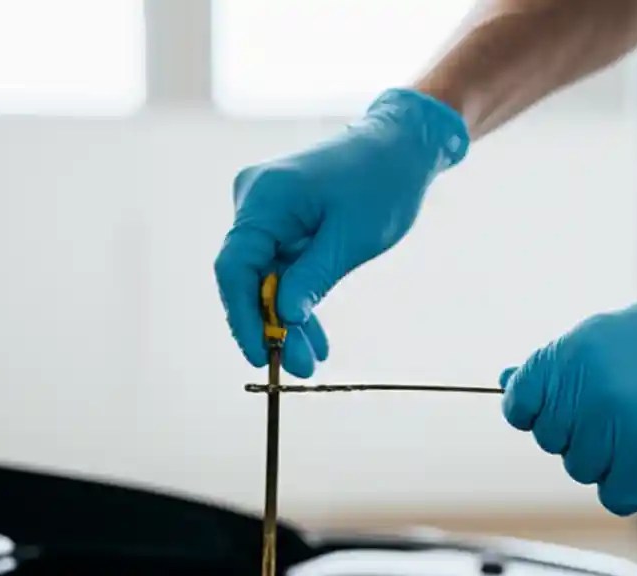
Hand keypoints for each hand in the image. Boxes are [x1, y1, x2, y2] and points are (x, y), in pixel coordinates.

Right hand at [215, 88, 468, 376]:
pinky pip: (282, 266)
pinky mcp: (284, 221)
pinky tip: (313, 337)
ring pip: (266, 277)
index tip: (261, 355)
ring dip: (287, 319)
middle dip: (271, 325)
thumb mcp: (351, 239)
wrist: (401, 147)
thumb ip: (312, 278)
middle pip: (248, 276)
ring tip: (311, 360)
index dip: (242, 316)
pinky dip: (297, 298)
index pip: (234, 266)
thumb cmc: (382, 183)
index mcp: (265, 198)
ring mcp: (267, 211)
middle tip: (297, 367)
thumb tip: (282, 318)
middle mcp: (255, 201)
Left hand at [499, 258, 636, 515]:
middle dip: (586, 434)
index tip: (570, 411)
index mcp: (576, 351)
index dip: (541, 413)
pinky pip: (616, 495)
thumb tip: (507, 383)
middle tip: (633, 408)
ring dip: (615, 458)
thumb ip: (564, 365)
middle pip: (554, 442)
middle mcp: (591, 389)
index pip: (521, 404)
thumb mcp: (619, 332)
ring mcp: (623, 428)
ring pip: (584, 470)